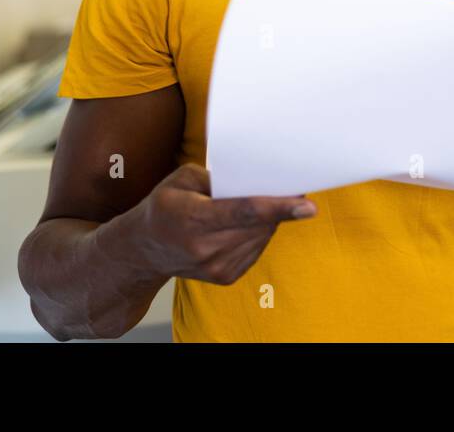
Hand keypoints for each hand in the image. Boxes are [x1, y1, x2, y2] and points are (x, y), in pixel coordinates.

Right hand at [110, 162, 316, 284]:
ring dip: (268, 219)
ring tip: (252, 204)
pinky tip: (243, 224)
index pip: (245, 212)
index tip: (308, 206)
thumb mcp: (182, 179)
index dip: (279, 208)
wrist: (145, 250)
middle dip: (280, 206)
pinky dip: (258, 233)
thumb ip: (219, 177)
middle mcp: (206, 248)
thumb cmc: (165, 207)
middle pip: (260, 224)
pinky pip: (257, 248)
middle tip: (288, 186)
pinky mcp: (227, 276)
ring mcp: (218, 266)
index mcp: (193, 218)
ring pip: (262, 236)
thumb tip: (257, 179)